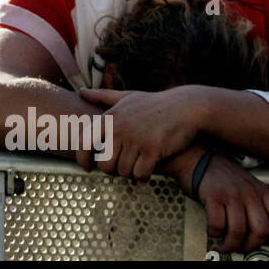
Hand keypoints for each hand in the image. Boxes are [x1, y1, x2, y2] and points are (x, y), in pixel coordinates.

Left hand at [79, 86, 201, 179]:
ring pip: (123, 172)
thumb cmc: (154, 104)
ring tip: (136, 166)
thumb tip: (81, 91)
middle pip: (104, 165)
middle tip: (121, 167)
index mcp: (109, 117)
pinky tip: (147, 171)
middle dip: (112, 170)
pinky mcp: (152, 150)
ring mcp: (135, 139)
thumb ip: (102, 97)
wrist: (187, 107)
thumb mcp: (127, 97)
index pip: (83, 143)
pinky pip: (140, 175)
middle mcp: (118, 129)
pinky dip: (143, 177)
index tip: (87, 168)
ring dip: (130, 173)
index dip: (83, 159)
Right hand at [179, 152, 268, 253]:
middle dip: (251, 245)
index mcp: (260, 190)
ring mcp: (232, 194)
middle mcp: (249, 192)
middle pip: (261, 229)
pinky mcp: (214, 197)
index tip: (266, 242)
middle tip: (243, 248)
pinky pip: (217, 224)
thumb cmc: (219, 174)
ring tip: (225, 245)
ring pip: (239, 231)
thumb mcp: (246, 185)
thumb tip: (259, 232)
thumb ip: (255, 204)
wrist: (197, 158)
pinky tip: (213, 231)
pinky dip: (214, 233)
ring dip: (231, 244)